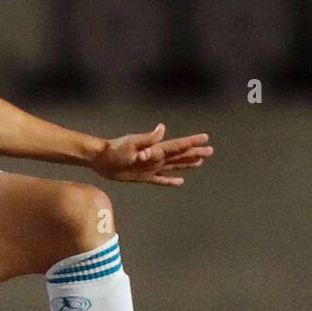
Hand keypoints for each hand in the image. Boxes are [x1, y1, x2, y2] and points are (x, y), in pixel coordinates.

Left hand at [90, 124, 212, 186]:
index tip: (205, 138)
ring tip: (200, 162)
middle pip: (180, 155)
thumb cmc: (114, 150)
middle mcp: (156, 157)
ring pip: (174, 166)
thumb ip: (148, 138)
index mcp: (155, 148)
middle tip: (210, 151)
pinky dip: (171, 181)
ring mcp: (151, 167)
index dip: (192, 142)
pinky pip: (161, 179)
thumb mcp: (131, 143)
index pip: (177, 145)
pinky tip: (180, 182)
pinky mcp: (144, 176)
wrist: (101, 159)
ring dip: (187, 164)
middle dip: (195, 153)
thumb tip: (162, 129)